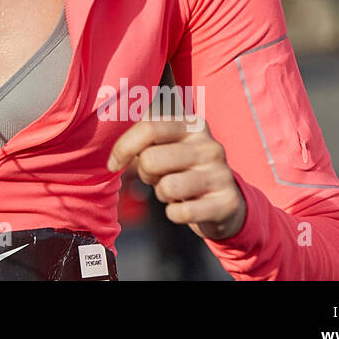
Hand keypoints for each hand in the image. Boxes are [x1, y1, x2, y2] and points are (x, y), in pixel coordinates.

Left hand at [108, 116, 247, 241]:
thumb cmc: (182, 169)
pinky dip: (175, 214)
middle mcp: (209, 146)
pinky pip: (181, 213)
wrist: (224, 203)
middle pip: (151, 159)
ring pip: (167, 187)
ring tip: (174, 191)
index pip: (148, 127)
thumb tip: (111, 130)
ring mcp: (221, 174)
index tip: (113, 164)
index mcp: (192, 125)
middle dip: (145, 173)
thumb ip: (143, 134)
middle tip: (158, 177)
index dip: (123, 148)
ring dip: (162, 194)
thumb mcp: (166, 146)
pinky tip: (185, 207)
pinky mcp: (227, 203)